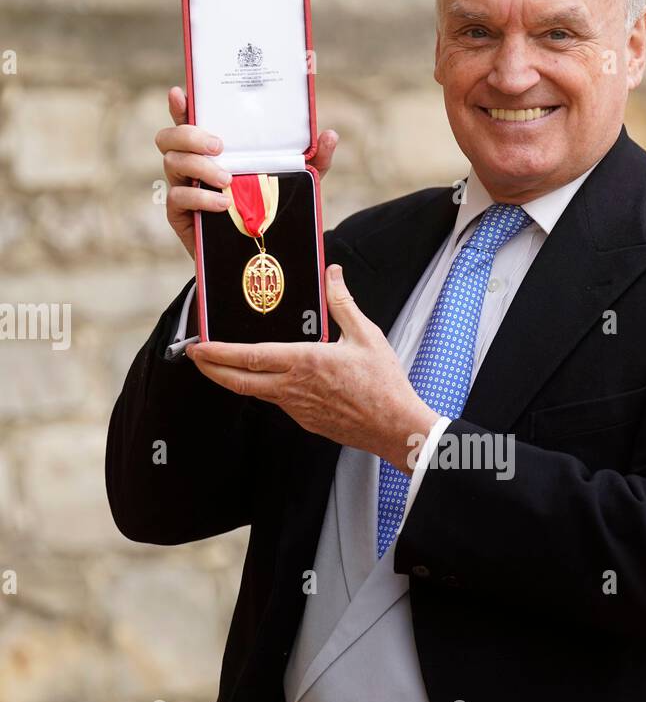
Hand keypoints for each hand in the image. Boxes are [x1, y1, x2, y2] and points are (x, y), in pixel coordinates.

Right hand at [155, 86, 339, 259]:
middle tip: (219, 146)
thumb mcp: (296, 183)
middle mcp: (192, 163)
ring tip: (228, 180)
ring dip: (200, 166)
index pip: (188, 120)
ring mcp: (183, 186)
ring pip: (172, 162)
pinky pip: (179, 197)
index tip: (180, 94)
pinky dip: (200, 197)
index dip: (180, 106)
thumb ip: (314, 160)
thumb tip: (329, 135)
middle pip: (170, 138)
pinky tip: (223, 204)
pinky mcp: (180, 213)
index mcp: (212, 148)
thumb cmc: (270, 208)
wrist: (255, 254)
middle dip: (190, 135)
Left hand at [186, 263, 439, 473]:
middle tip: (193, 357)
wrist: (395, 427)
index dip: (218, 353)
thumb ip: (342, 303)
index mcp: (303, 362)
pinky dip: (265, 389)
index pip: (248, 357)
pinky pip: (279, 402)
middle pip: (239, 381)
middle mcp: (292, 388)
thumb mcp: (366, 335)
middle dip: (211, 369)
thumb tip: (332, 273)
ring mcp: (297, 409)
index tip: (197, 347)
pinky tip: (269, 380)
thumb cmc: (383, 384)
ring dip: (236, 378)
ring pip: (256, 392)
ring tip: (225, 365)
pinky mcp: (306, 421)